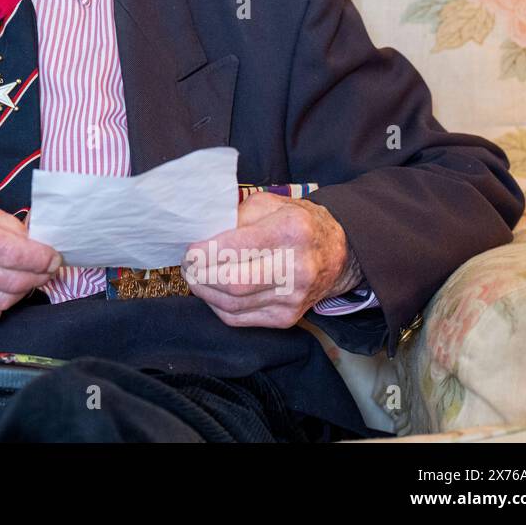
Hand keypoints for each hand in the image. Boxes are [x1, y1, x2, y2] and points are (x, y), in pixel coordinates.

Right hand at [0, 189, 61, 324]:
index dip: (42, 256)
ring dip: (23, 289)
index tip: (54, 254)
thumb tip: (34, 238)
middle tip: (47, 265)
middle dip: (39, 274)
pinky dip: (1, 302)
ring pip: (4, 301)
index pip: (12, 252)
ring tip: (23, 274)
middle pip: (13, 280)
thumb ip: (0, 219)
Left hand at [182, 193, 362, 328]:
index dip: (204, 252)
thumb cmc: (295, 223)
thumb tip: (200, 235)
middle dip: (200, 275)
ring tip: (195, 277)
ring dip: (204, 292)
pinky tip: (212, 293)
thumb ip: (235, 217)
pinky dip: (218, 307)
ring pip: (233, 304)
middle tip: (187, 265)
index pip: (235, 248)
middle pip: (233, 282)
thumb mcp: (269, 205)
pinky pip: (240, 319)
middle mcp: (296, 266)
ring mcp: (294, 297)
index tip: (189, 250)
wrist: (337, 252)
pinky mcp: (288, 318)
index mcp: (291, 231)